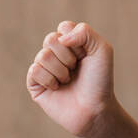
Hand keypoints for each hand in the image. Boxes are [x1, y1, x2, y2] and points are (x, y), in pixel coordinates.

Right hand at [26, 20, 116, 137]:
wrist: (94, 109)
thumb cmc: (100, 80)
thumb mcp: (102, 50)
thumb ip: (85, 32)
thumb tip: (61, 38)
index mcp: (70, 42)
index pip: (63, 27)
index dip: (76, 42)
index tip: (85, 56)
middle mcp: (55, 53)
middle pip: (51, 39)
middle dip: (68, 56)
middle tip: (76, 69)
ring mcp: (44, 67)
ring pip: (43, 55)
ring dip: (60, 71)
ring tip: (68, 81)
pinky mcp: (35, 83)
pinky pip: (34, 70)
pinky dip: (49, 80)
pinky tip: (57, 88)